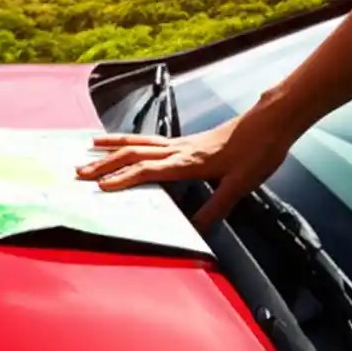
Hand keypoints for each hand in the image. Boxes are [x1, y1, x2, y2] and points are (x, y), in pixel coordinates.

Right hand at [76, 108, 299, 229]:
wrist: (271, 121)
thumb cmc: (258, 151)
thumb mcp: (242, 184)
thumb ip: (217, 206)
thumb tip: (197, 229)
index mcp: (189, 162)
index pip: (149, 169)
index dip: (124, 178)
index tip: (102, 187)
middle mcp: (180, 150)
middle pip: (134, 154)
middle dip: (105, 163)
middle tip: (80, 171)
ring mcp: (181, 143)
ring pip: (139, 142)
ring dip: (112, 147)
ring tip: (90, 148)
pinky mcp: (186, 141)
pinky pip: (150, 140)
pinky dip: (131, 141)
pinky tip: (124, 143)